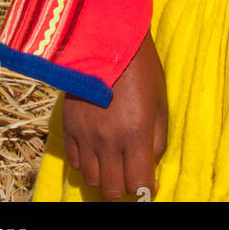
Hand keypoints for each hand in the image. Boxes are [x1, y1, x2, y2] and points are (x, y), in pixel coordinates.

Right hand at [62, 30, 167, 200]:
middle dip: (124, 186)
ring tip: (112, 161)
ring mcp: (85, 136)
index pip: (138, 184)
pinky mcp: (68, 127)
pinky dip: (86, 163)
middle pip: (112, 190)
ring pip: (91, 180)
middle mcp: (108, 142)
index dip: (145, 187)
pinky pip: (74, 162)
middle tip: (130, 173)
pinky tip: (95, 149)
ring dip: (104, 176)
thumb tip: (152, 162)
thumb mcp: (160, 100)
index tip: (148, 181)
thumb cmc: (140, 67)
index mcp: (135, 134)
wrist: (104, 39)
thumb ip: (158, 137)